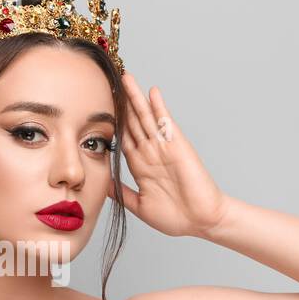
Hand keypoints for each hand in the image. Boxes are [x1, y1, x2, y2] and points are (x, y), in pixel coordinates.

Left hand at [116, 72, 229, 237]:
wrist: (201, 222)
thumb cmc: (175, 217)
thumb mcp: (139, 206)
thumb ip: (121, 193)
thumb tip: (101, 183)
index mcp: (140, 167)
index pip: (122, 138)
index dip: (111, 123)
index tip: (97, 108)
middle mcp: (150, 153)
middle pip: (132, 122)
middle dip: (121, 103)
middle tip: (109, 82)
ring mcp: (164, 148)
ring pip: (145, 118)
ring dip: (135, 98)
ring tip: (126, 77)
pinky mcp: (178, 147)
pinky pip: (166, 123)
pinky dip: (159, 107)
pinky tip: (152, 91)